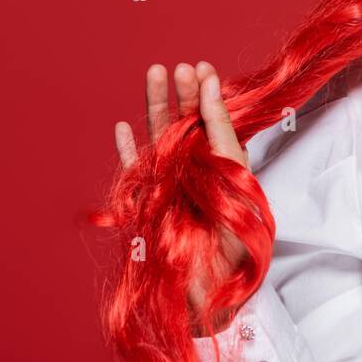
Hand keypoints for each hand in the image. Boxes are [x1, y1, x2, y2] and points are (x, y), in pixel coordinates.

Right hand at [114, 61, 251, 335]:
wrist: (217, 293)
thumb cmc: (236, 244)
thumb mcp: (237, 179)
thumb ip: (222, 135)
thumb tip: (212, 88)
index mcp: (222, 168)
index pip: (211, 123)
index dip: (206, 95)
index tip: (202, 68)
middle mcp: (195, 175)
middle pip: (182, 126)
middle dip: (180, 95)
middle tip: (179, 68)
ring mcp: (170, 189)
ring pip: (158, 141)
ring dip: (154, 108)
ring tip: (155, 73)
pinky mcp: (147, 210)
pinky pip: (134, 177)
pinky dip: (128, 152)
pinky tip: (124, 127)